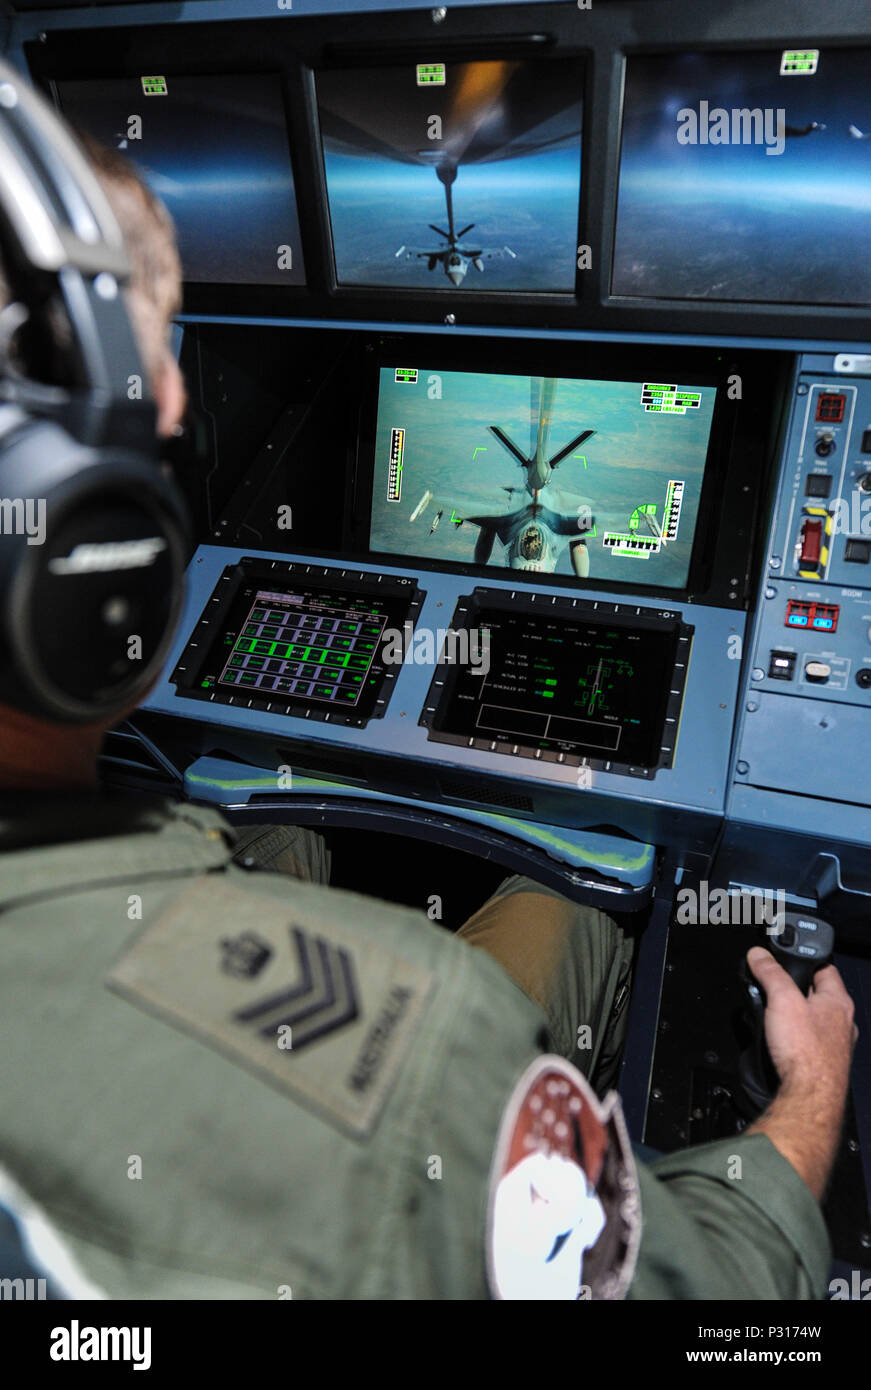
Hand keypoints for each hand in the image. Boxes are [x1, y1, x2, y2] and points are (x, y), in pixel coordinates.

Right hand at [746, 946, 856, 1095]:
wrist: (809, 1096)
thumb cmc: (806, 1052)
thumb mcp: (782, 999)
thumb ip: (771, 973)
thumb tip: (759, 955)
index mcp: (839, 1002)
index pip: (825, 969)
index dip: (806, 962)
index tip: (791, 960)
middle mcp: (842, 1023)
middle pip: (818, 996)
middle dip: (797, 992)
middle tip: (777, 990)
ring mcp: (836, 1045)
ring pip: (814, 1021)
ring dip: (796, 1017)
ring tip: (776, 1017)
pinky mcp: (825, 1063)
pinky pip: (809, 1043)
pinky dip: (797, 1040)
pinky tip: (783, 1044)